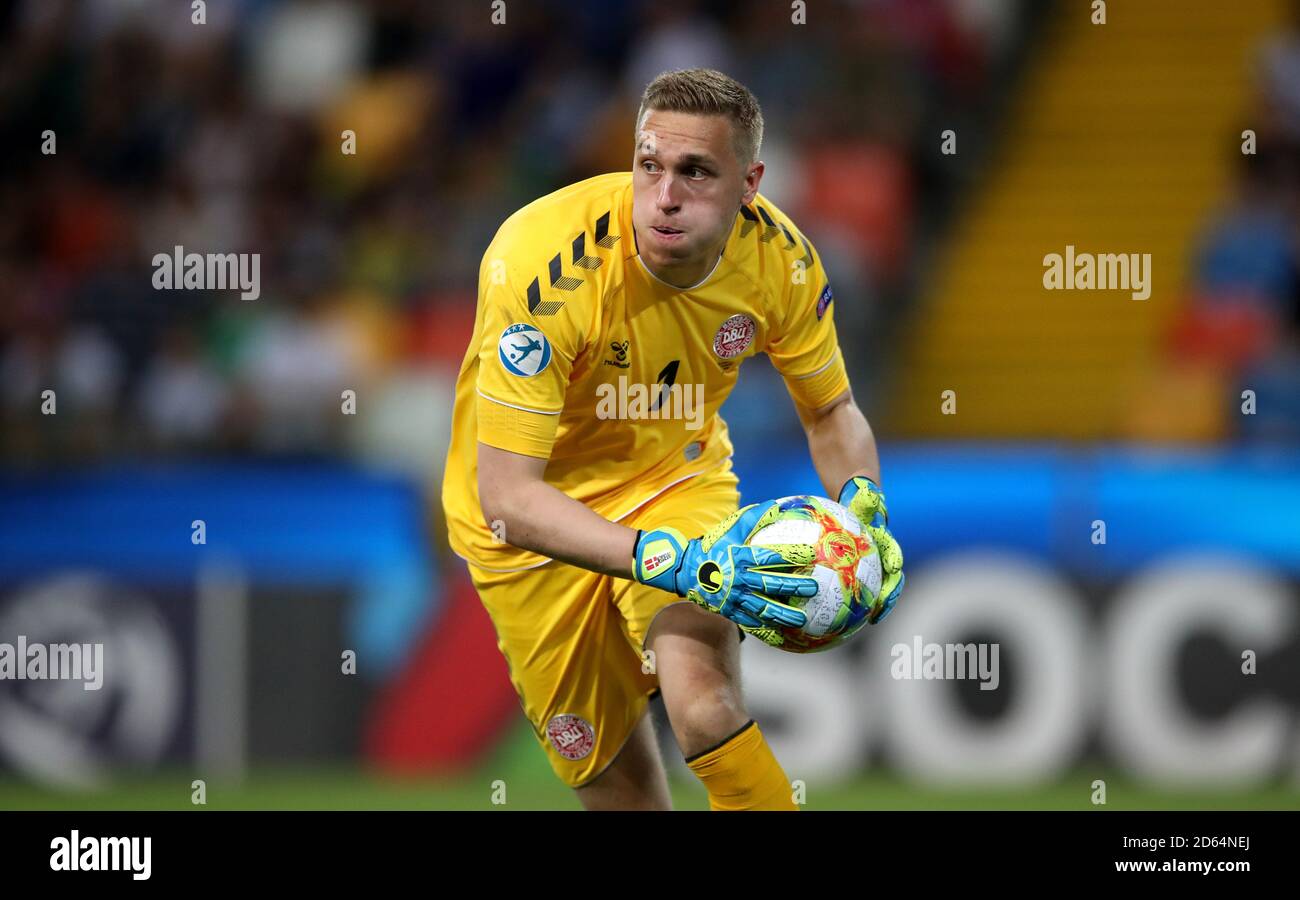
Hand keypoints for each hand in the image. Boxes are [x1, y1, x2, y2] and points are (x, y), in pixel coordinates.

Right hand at [633, 501, 818, 638]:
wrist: (685, 570)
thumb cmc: (712, 547)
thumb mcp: (731, 529)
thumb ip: (754, 518)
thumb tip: (776, 505)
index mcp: (740, 558)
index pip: (770, 557)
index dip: (791, 555)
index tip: (811, 554)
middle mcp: (739, 580)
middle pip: (771, 584)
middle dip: (794, 586)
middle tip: (813, 587)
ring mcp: (735, 598)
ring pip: (763, 608)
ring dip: (784, 613)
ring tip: (801, 618)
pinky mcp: (730, 612)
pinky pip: (750, 623)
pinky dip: (766, 630)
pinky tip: (781, 635)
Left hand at [838, 476, 904, 623]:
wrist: (860, 503)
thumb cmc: (861, 500)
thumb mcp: (864, 498)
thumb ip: (868, 499)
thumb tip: (869, 492)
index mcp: (887, 543)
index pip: (894, 556)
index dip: (894, 564)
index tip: (893, 569)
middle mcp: (884, 557)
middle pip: (890, 580)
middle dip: (889, 596)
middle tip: (881, 610)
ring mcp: (875, 566)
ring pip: (878, 589)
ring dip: (877, 605)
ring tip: (870, 620)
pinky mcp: (864, 571)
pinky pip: (861, 588)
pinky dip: (856, 602)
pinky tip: (840, 616)